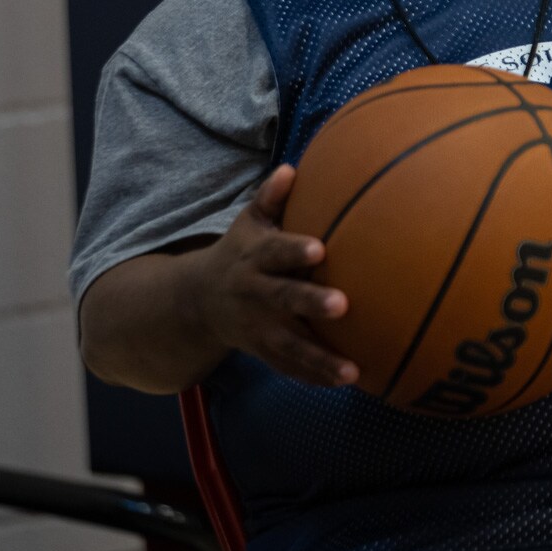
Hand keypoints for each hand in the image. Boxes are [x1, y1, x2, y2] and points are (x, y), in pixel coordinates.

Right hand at [192, 165, 357, 389]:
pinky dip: (314, 377)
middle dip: (310, 303)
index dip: (294, 250)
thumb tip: (291, 169)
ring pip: (289, 346)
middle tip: (343, 305)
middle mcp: (254, 294)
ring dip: (319, 359)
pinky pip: (290, 368)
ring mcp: (258, 327)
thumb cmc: (240, 252)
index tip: (319, 249)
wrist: (199, 300)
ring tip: (351, 370)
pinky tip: (346, 381)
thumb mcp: (248, 222)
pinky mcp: (264, 352)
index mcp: (254, 258)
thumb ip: (271, 198)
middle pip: (283, 299)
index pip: (274, 252)